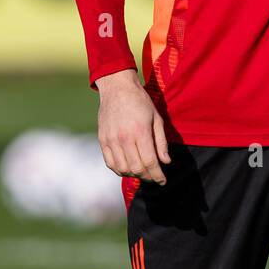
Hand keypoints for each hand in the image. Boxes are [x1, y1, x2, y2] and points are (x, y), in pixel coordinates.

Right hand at [95, 68, 171, 184]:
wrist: (117, 88)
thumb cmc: (140, 102)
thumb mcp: (157, 118)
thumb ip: (161, 142)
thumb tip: (165, 162)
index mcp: (140, 131)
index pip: (150, 162)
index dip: (157, 175)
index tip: (163, 181)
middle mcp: (124, 138)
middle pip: (136, 168)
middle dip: (148, 177)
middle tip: (154, 178)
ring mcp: (111, 140)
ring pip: (123, 169)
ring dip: (134, 175)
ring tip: (142, 173)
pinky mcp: (102, 140)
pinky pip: (110, 163)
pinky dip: (120, 170)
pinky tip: (128, 169)